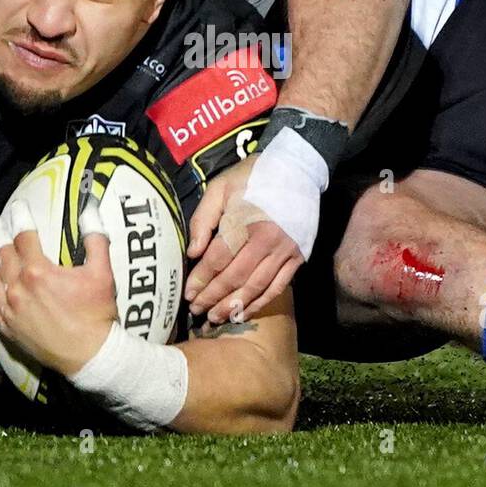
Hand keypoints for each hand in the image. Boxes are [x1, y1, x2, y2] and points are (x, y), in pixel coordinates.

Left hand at [0, 202, 117, 377]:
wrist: (90, 356)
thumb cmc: (97, 314)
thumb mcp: (102, 273)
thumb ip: (96, 239)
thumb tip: (90, 210)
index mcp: (38, 272)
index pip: (24, 237)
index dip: (20, 218)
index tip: (18, 206)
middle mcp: (18, 289)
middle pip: (2, 254)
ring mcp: (10, 310)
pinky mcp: (9, 329)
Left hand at [184, 156, 303, 324]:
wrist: (297, 169)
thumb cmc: (252, 176)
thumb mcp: (220, 187)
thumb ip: (204, 219)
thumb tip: (193, 253)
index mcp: (245, 221)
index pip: (218, 259)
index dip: (201, 279)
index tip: (188, 294)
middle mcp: (267, 240)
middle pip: (235, 278)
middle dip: (213, 298)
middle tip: (197, 311)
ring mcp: (285, 251)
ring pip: (256, 287)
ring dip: (234, 306)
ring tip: (215, 317)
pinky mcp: (298, 257)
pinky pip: (277, 287)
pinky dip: (260, 303)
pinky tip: (244, 312)